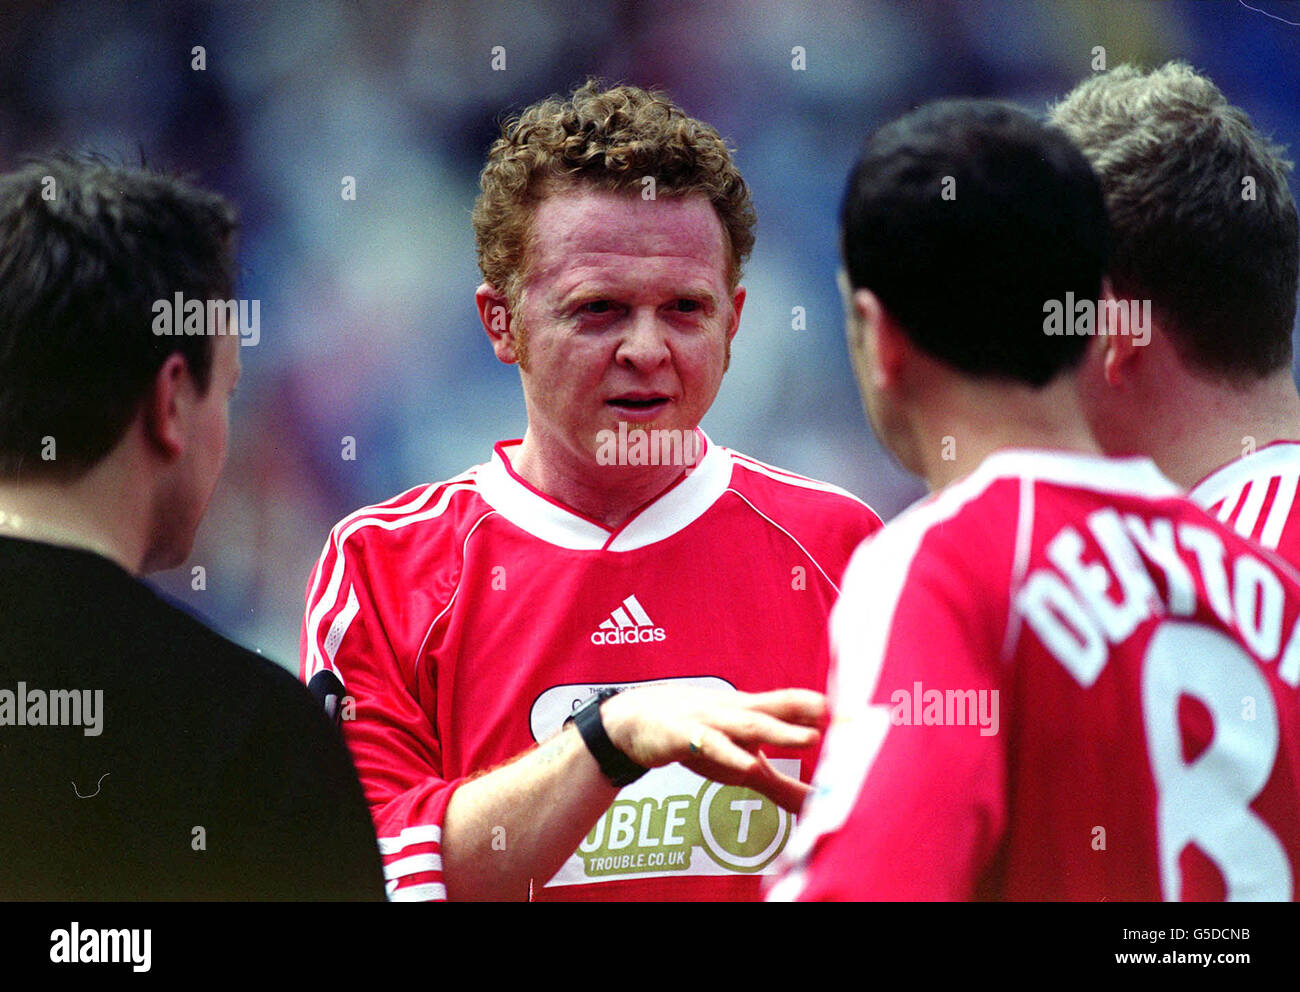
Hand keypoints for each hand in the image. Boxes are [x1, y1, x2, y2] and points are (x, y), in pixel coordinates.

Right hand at [599, 686, 827, 812]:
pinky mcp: (682, 736)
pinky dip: (726, 754)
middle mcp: (735, 712)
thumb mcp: (742, 765)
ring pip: (748, 726)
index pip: (793, 706)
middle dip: (811, 716)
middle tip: (846, 721)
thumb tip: (820, 808)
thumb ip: (781, 785)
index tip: (862, 714)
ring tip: (809, 739)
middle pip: (777, 712)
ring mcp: (710, 721)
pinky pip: (707, 745)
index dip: (825, 709)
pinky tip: (744, 766)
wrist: (636, 721)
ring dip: (779, 731)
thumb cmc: (698, 737)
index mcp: (752, 714)